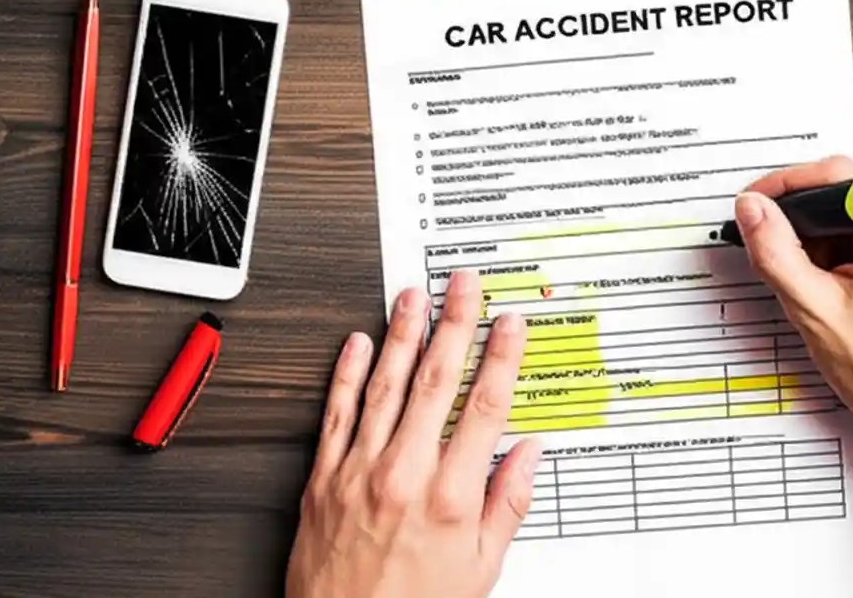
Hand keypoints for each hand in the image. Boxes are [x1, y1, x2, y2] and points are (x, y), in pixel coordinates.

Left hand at [287, 270, 539, 597]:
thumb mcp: (482, 567)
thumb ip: (508, 505)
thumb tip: (530, 456)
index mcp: (452, 496)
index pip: (485, 406)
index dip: (501, 356)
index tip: (510, 324)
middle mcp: (404, 474)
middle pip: (436, 381)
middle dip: (454, 324)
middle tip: (462, 285)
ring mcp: (359, 472)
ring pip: (384, 385)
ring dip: (401, 334)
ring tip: (412, 297)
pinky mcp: (323, 480)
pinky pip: (336, 414)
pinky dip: (345, 374)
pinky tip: (355, 343)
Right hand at [734, 156, 852, 441]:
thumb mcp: (812, 308)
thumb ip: (775, 250)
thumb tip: (752, 209)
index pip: (837, 175)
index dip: (790, 187)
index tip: (762, 205)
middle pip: (849, 192)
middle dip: (812, 226)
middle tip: (801, 267)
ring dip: (831, 240)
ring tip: (829, 286)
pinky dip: (852, 250)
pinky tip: (847, 286)